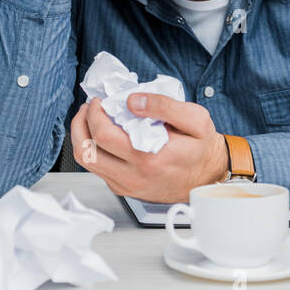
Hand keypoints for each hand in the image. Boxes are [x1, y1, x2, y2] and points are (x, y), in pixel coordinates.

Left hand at [69, 92, 229, 202]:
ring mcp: (127, 185)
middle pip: (86, 151)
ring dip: (82, 137)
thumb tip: (132, 101)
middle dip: (81, 123)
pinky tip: (103, 136)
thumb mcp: (195, 119)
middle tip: (89, 108)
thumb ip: (164, 105)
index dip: (95, 113)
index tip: (100, 101)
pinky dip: (93, 150)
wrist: (208, 176)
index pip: (103, 135)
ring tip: (90, 120)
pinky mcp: (124, 189)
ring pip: (87, 163)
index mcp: (148, 158)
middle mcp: (133, 176)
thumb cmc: (201, 148)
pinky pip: (98, 170)